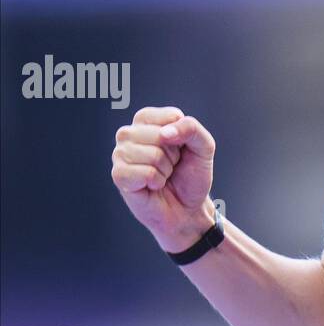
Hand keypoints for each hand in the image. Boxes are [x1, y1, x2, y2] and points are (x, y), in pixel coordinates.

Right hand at [111, 106, 215, 251]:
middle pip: (161, 136)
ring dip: (166, 170)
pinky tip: (153, 186)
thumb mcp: (204, 147)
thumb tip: (165, 134)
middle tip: (171, 167)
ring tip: (162, 176)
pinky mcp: (118, 175)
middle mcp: (129, 133)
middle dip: (174, 155)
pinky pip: (146, 173)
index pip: (171, 117)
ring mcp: (120, 154)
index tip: (181, 150)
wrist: (188, 209)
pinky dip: (157, 182)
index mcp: (147, 120)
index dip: (184, 137)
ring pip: (154, 155)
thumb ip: (191, 128)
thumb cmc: (191, 176)